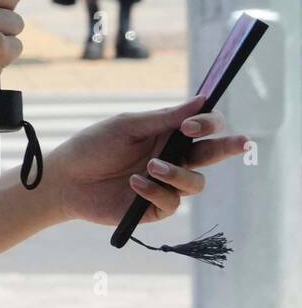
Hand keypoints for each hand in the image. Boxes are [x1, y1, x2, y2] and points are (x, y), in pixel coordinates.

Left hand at [45, 95, 249, 225]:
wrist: (65, 178)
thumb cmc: (93, 146)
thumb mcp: (127, 126)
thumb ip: (164, 118)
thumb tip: (203, 99)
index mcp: (166, 134)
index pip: (202, 127)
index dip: (208, 124)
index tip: (193, 126)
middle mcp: (171, 159)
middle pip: (211, 155)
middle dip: (229, 147)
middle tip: (242, 142)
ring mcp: (165, 185)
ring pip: (196, 183)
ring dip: (177, 174)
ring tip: (151, 166)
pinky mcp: (154, 207)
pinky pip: (172, 203)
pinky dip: (155, 191)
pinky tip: (134, 184)